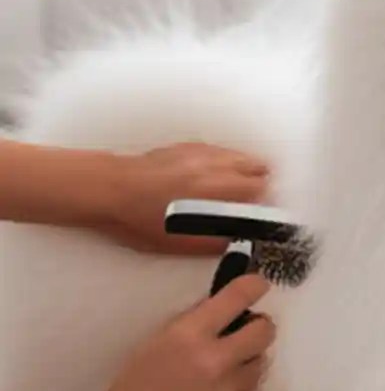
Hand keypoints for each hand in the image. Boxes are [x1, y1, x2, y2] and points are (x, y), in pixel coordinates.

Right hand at [99, 276, 275, 390]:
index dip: (253, 286)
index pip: (237, 297)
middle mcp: (217, 360)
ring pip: (259, 364)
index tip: (259, 285)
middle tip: (245, 335)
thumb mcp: (158, 344)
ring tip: (218, 378)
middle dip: (257, 329)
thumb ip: (194, 325)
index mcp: (190, 336)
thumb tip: (227, 309)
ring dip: (244, 366)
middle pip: (264, 330)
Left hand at [103, 143, 269, 255]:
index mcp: (217, 190)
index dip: (270, 204)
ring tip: (243, 186)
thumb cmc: (139, 220)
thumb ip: (214, 242)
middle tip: (259, 201)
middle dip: (264, 185)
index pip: (261, 191)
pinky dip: (228, 161)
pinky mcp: (188, 146)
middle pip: (258, 168)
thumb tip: (239, 242)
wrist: (107, 190)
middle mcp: (215, 166)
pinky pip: (221, 151)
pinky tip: (218, 173)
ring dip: (249, 170)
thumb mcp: (177, 244)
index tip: (270, 215)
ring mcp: (202, 152)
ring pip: (241, 156)